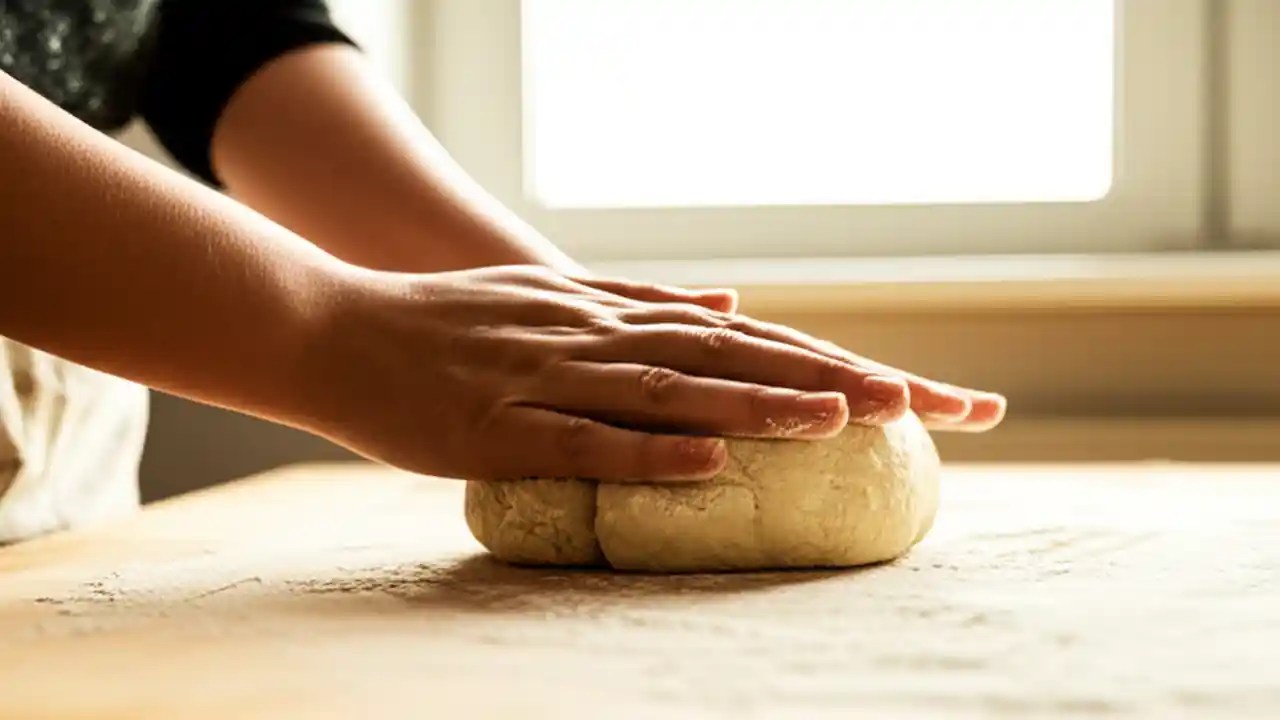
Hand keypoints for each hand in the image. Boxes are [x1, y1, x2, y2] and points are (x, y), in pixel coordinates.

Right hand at [299, 265, 1002, 482]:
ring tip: (842, 420)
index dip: (829, 358)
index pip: (743, 335)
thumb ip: (645, 303)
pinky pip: (583, 444)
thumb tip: (732, 303)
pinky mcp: (498, 428)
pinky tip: (710, 464)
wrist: (334, 325)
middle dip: (830, 378)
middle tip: (921, 401)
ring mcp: (548, 379)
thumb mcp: (556, 298)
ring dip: (757, 406)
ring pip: (668, 392)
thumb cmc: (446, 326)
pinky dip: (648, 453)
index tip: (909, 385)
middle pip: (731, 357)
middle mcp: (595, 335)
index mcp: (613, 312)